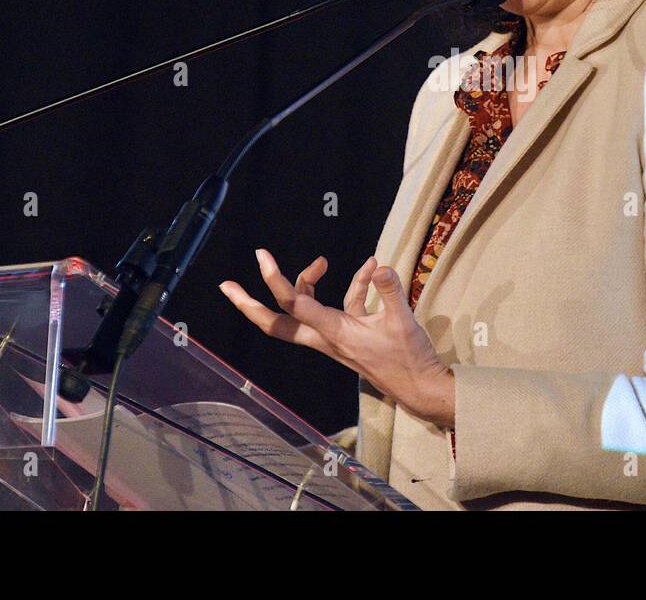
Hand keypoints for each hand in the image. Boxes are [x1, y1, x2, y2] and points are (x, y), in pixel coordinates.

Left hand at [219, 248, 454, 428]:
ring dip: (306, 283)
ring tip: (321, 262)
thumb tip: (378, 266)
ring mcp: (335, 337)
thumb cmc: (408, 358)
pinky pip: (340, 305)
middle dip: (249, 305)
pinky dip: (352, 284)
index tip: (263, 258)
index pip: (294, 305)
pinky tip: (371, 268)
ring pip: (303, 311)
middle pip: (276, 322)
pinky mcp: (350, 335)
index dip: (276, 280)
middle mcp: (326, 337)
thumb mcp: (402, 320)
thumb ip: (389, 290)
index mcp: (334, 332)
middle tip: (226, 285)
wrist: (418, 387)